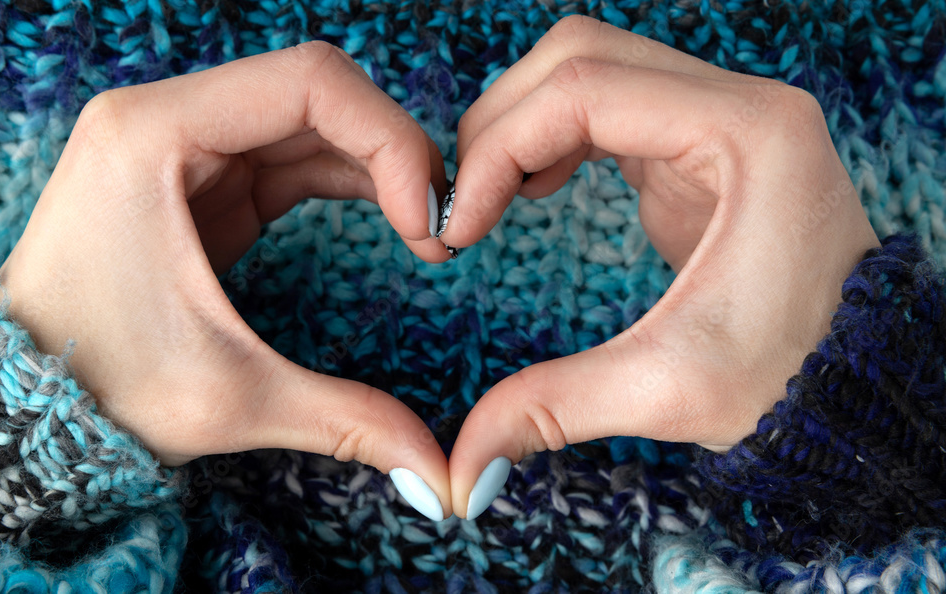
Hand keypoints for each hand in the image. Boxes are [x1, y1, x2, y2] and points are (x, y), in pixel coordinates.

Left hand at [0, 42, 452, 518]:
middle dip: (393, 154)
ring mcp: (183, 144)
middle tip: (438, 230)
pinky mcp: (201, 178)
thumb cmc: (97, 388)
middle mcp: (164, 119)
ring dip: (378, 168)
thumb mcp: (229, 399)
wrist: (27, 403)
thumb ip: (345, 419)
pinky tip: (391, 220)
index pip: (309, 82)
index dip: (390, 139)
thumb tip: (439, 473)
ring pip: (311, 122)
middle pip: (317, 93)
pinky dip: (349, 182)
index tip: (425, 222)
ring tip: (423, 232)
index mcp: (151, 135)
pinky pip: (292, 156)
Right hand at [443, 16, 879, 517]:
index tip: (459, 226)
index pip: (586, 89)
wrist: (856, 380)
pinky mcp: (698, 143)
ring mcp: (718, 116)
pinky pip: (605, 106)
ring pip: (587, 70)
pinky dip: (552, 139)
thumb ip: (553, 408)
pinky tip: (530, 190)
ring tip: (490, 201)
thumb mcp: (668, 390)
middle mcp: (737, 103)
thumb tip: (460, 465)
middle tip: (465, 209)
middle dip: (502, 125)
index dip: (499, 148)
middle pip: (580, 56)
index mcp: (748, 134)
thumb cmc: (795, 377)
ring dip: (522, 127)